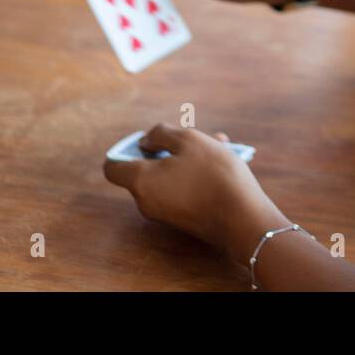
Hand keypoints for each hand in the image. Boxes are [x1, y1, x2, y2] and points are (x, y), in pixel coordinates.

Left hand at [102, 124, 286, 264]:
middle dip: (169, 149)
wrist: (242, 218)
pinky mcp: (184, 220)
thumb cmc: (214, 174)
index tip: (149, 140)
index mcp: (140, 180)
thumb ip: (161, 134)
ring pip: (168, 177)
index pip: (112, 166)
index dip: (126, 148)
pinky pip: (181, 191)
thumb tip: (146, 141)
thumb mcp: (189, 140)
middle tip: (195, 137)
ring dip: (188, 159)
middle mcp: (146, 201)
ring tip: (219, 144)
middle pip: (146, 169)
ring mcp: (164, 213)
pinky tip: (222, 162)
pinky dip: (194, 175)